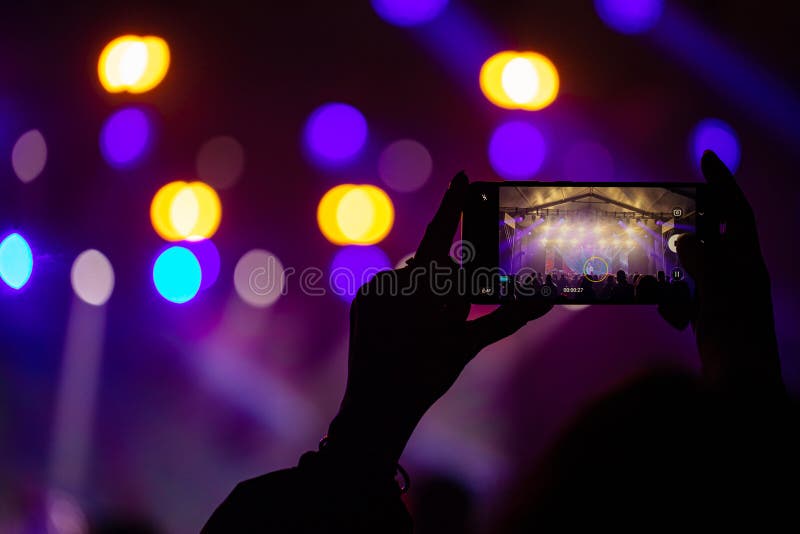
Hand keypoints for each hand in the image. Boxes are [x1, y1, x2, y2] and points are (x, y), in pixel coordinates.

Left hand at [326, 172, 551, 468]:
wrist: (376, 404)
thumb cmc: (427, 374)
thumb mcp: (469, 344)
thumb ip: (507, 317)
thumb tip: (545, 299)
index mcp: (426, 286)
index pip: (443, 233)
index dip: (455, 204)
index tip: (462, 177)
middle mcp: (396, 278)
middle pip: (433, 264)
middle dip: (445, 282)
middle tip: (445, 320)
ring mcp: (375, 287)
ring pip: (411, 276)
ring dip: (423, 292)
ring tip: (421, 331)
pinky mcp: (362, 298)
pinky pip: (389, 286)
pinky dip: (401, 299)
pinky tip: (402, 328)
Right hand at [671, 151, 782, 392]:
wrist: (741, 387)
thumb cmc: (736, 336)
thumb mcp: (719, 291)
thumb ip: (702, 260)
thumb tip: (684, 238)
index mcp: (748, 262)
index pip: (737, 212)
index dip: (724, 183)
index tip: (706, 157)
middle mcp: (739, 275)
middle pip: (712, 237)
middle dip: (688, 230)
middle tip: (662, 219)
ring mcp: (724, 297)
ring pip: (693, 269)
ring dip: (674, 272)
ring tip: (657, 279)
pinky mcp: (709, 317)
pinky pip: (685, 297)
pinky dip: (673, 303)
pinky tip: (671, 315)